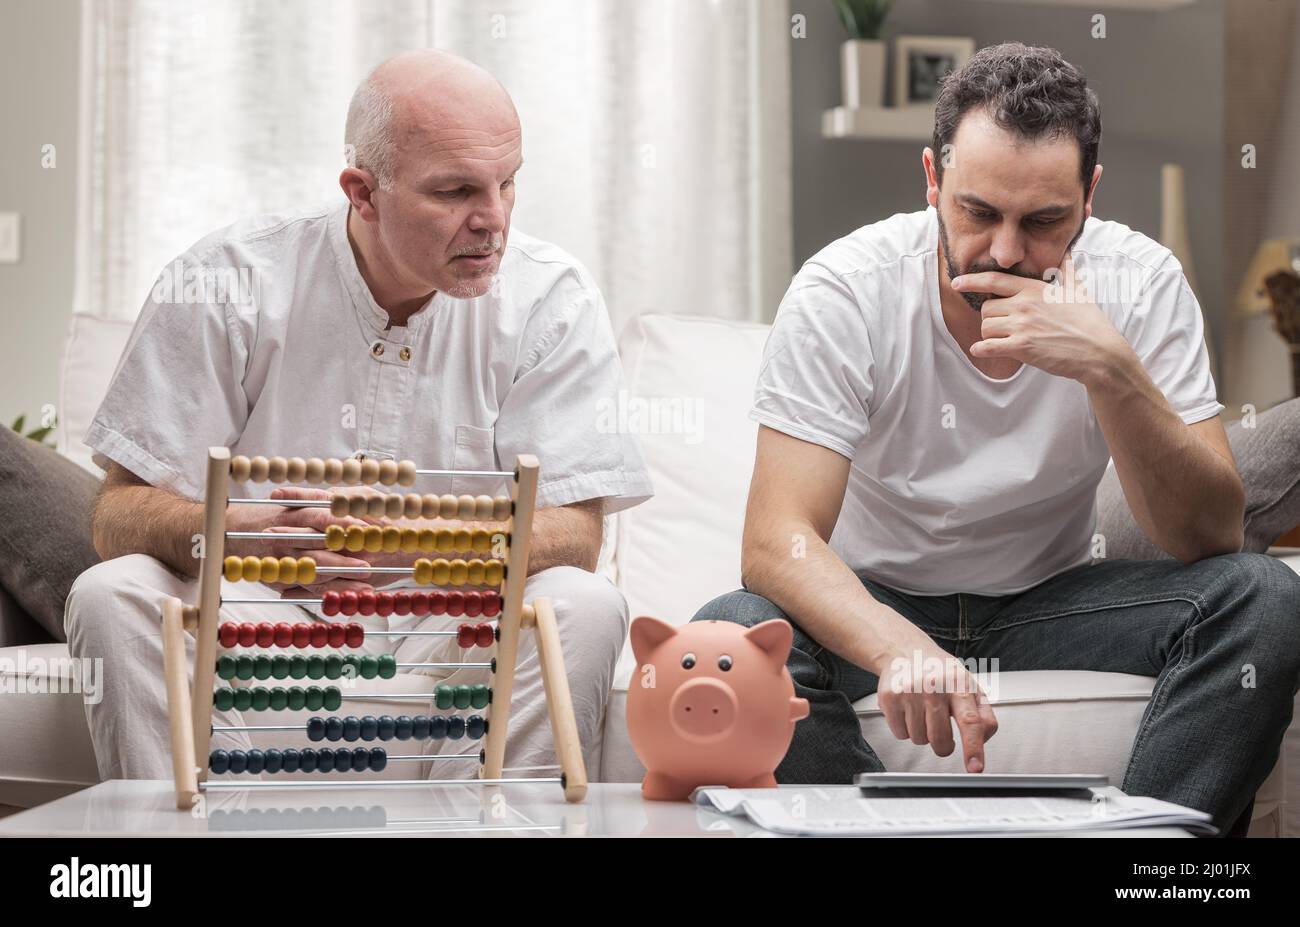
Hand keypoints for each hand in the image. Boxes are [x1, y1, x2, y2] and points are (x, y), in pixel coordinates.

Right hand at [224, 486, 375, 592]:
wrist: (231, 529)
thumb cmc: (273, 514)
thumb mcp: (293, 501)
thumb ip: (319, 502)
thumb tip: (352, 501)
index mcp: (293, 513)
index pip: (320, 515)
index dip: (343, 522)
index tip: (366, 528)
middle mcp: (285, 537)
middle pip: (317, 548)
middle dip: (345, 559)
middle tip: (369, 566)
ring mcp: (281, 560)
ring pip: (313, 571)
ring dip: (341, 580)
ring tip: (367, 586)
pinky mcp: (278, 580)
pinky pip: (306, 588)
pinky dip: (327, 594)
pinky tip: (347, 599)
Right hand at [875, 644, 998, 772]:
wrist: (905, 651)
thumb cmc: (940, 672)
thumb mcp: (969, 686)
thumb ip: (983, 714)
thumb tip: (982, 740)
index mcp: (959, 684)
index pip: (970, 721)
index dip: (974, 748)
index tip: (975, 767)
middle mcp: (934, 686)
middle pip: (941, 739)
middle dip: (943, 746)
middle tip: (942, 730)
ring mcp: (910, 692)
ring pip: (919, 740)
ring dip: (922, 734)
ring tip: (922, 711)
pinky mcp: (889, 697)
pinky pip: (900, 734)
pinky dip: (905, 729)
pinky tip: (908, 710)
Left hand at [956, 253, 1131, 385]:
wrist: (1099, 350)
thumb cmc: (1088, 320)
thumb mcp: (1077, 289)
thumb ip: (1067, 269)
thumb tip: (1068, 251)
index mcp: (1034, 289)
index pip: (994, 280)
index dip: (972, 280)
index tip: (957, 282)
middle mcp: (1025, 304)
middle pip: (986, 308)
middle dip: (990, 318)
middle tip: (1005, 326)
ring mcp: (1023, 326)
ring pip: (985, 327)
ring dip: (989, 335)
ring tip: (1006, 339)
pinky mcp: (1022, 347)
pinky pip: (988, 347)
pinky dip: (982, 350)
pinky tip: (982, 351)